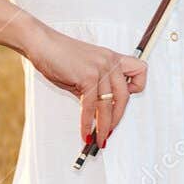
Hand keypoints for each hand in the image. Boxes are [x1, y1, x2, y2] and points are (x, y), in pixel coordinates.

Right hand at [22, 23, 147, 148]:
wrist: (42, 44)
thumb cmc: (60, 56)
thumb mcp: (84, 70)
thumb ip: (94, 88)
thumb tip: (97, 112)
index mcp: (113, 58)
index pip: (140, 71)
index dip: (136, 87)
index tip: (124, 101)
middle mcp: (110, 62)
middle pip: (124, 96)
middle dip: (117, 118)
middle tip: (109, 131)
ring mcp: (100, 69)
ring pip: (108, 105)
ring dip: (103, 127)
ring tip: (99, 140)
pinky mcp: (87, 76)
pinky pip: (90, 106)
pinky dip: (87, 123)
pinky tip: (85, 132)